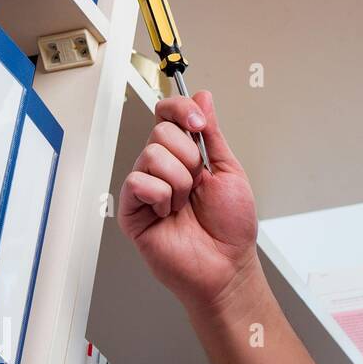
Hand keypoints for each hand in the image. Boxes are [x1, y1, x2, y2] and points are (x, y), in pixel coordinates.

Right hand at [118, 89, 259, 311]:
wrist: (227, 265)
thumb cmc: (231, 226)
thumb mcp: (229, 170)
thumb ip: (213, 133)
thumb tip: (203, 97)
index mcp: (186, 156)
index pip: (168, 115)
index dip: (181, 110)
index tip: (199, 123)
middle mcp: (163, 169)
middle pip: (161, 131)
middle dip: (190, 158)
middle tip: (198, 184)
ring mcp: (146, 188)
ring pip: (151, 154)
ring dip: (179, 181)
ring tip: (184, 204)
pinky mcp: (131, 210)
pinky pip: (137, 182)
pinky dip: (161, 196)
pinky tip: (168, 214)